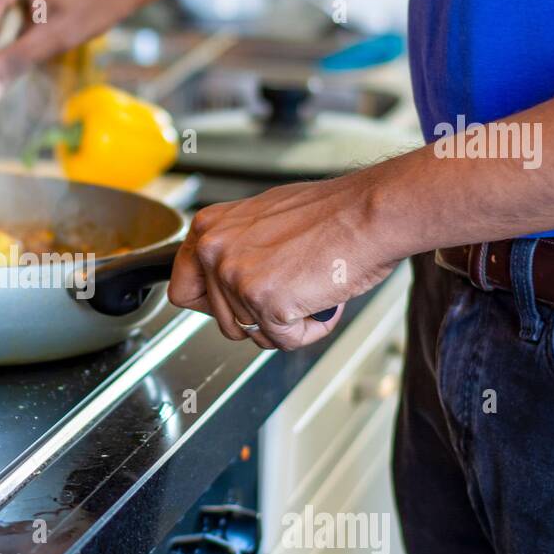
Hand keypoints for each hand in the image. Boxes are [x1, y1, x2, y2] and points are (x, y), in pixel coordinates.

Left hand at [168, 175, 405, 349]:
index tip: (236, 305)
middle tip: (293, 291)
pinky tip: (323, 300)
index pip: (182, 289)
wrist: (370, 213)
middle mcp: (214, 251)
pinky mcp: (265, 302)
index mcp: (209, 228)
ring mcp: (237, 277)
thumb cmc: (332, 213)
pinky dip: (310, 330)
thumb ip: (235, 248)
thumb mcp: (263, 218)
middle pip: (223, 322)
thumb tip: (225, 278)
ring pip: (254, 335)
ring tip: (311, 289)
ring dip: (286, 324)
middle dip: (260, 317)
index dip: (212, 305)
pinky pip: (284, 341)